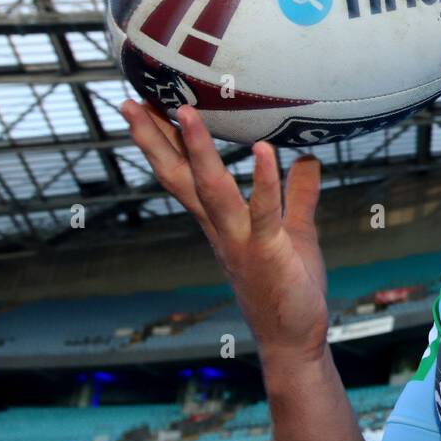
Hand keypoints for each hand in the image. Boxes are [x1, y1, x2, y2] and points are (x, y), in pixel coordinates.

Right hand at [119, 100, 329, 364]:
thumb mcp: (295, 230)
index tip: (142, 108)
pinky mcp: (268, 251)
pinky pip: (263, 211)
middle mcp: (221, 229)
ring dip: (198, 150)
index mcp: (221, 222)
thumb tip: (307, 158)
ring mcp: (241, 240)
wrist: (293, 338)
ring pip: (211, 189)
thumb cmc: (289, 286)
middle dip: (156, 140)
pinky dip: (262, 181)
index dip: (161, 143)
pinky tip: (263, 150)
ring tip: (185, 110)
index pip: (183, 175)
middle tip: (133, 102)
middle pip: (180, 177)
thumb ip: (298, 195)